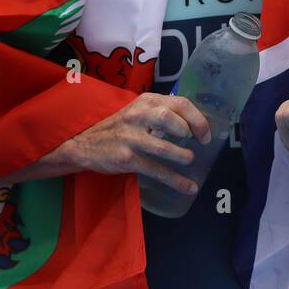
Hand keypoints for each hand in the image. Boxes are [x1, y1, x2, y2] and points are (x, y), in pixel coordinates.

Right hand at [52, 92, 212, 195]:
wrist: (83, 144)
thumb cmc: (119, 128)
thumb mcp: (138, 111)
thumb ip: (162, 112)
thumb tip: (195, 123)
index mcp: (146, 102)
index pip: (180, 103)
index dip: (198, 118)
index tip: (205, 133)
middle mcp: (138, 116)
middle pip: (171, 118)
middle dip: (191, 130)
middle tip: (200, 143)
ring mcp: (130, 137)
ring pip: (163, 147)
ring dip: (182, 155)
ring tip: (190, 160)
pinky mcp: (125, 158)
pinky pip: (155, 169)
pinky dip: (175, 180)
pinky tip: (188, 186)